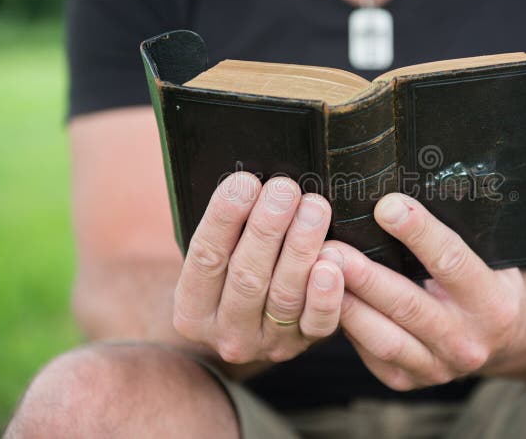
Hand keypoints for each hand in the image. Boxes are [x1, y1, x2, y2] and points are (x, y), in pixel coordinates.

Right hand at [172, 173, 343, 363]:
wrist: (251, 322)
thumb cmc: (232, 271)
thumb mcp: (217, 255)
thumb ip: (227, 228)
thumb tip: (248, 181)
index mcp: (191, 311)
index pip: (205, 259)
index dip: (224, 218)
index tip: (244, 182)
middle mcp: (227, 334)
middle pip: (247, 277)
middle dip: (267, 228)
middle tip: (284, 189)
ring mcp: (268, 344)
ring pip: (285, 294)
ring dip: (301, 246)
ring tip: (313, 208)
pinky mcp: (306, 343)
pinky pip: (318, 321)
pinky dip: (326, 293)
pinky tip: (333, 261)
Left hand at [324, 193, 525, 390]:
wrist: (501, 339)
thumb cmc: (483, 283)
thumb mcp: (484, 257)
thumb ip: (448, 237)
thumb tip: (396, 198)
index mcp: (492, 303)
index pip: (451, 262)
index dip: (419, 233)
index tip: (386, 206)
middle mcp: (467, 342)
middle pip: (408, 305)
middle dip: (365, 275)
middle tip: (330, 247)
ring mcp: (436, 368)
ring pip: (382, 337)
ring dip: (346, 304)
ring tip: (316, 273)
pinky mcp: (407, 381)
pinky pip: (370, 353)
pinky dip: (346, 326)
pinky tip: (325, 300)